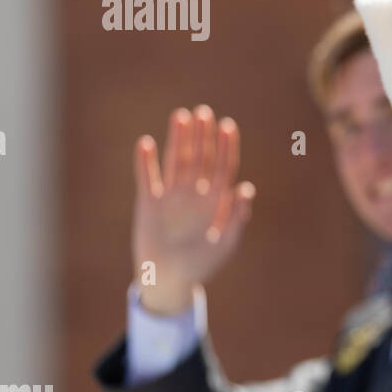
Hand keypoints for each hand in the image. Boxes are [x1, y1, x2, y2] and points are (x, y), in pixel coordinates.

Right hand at [131, 106, 255, 314]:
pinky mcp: (149, 203)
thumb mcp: (225, 243)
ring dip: (178, 139)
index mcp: (216, 199)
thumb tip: (246, 188)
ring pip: (176, 161)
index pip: (223, 166)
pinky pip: (147, 178)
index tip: (228, 125)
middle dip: (202, 135)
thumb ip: (236, 216)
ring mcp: (171, 195)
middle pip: (200, 157)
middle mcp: (194, 192)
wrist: (171, 279)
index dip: (226, 146)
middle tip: (203, 112)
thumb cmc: (202, 263)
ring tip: (181, 116)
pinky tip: (146, 144)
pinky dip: (146, 162)